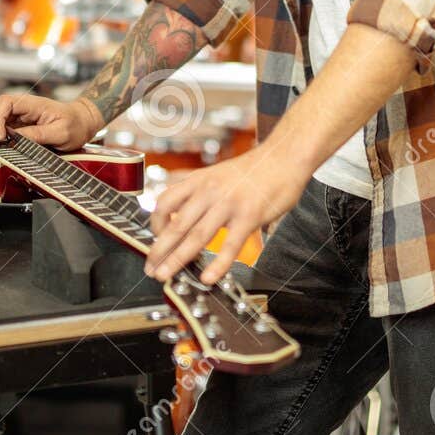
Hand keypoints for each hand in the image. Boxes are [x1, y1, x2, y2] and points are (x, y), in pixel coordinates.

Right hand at [0, 93, 101, 155]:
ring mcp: (16, 117)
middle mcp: (20, 108)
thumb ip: (39, 134)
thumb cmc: (75, 124)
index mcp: (32, 104)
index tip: (0, 136)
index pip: (6, 103)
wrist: (82, 122)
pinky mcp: (15, 126)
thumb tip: (16, 139)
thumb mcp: (61, 132)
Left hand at [145, 145, 308, 283]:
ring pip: (197, 237)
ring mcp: (229, 204)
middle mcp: (209, 191)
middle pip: (177, 225)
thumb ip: (201, 192)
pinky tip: (208, 278)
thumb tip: (185, 216)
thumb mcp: (218, 174)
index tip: (154, 239)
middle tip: (150, 268)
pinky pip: (229, 245)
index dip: (156, 223)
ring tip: (166, 275)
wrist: (284, 156)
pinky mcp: (249, 216)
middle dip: (159, 250)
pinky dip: (217, 265)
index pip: (166, 202)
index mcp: (200, 180)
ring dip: (178, 259)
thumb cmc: (254, 169)